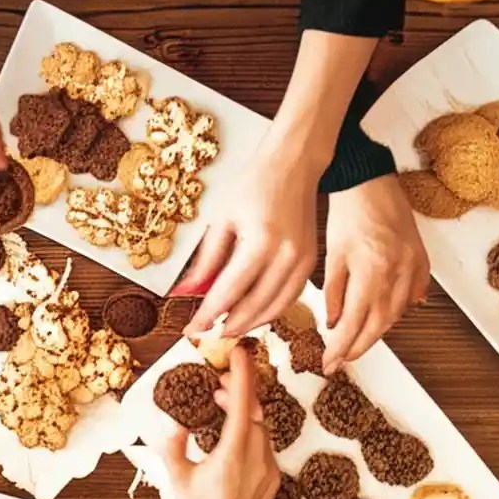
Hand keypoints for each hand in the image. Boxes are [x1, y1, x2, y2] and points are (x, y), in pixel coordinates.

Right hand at [160, 347, 281, 498]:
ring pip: (262, 428)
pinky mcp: (273, 481)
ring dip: (245, 415)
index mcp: (233, 453)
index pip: (244, 403)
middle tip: (218, 387)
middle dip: (239, 393)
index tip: (241, 353)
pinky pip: (265, 447)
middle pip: (255, 411)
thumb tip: (171, 424)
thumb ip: (172, 446)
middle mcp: (256, 458)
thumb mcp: (177, 477)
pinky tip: (233, 442)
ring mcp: (268, 470)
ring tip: (223, 411)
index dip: (243, 374)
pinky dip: (251, 435)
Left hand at [173, 137, 319, 337]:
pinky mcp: (310, 262)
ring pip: (274, 308)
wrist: (294, 164)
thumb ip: (207, 259)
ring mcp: (302, 261)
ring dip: (249, 323)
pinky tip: (252, 314)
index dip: (207, 315)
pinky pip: (290, 298)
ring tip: (226, 328)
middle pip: (253, 307)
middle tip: (206, 334)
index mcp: (260, 241)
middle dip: (227, 326)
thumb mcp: (223, 218)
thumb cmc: (256, 183)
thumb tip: (188, 291)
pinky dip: (270, 311)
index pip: (228, 292)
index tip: (191, 328)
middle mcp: (286, 256)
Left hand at [322, 173, 429, 373]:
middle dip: (358, 346)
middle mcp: (397, 273)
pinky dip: (399, 309)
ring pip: (397, 313)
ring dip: (377, 331)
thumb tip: (333, 324)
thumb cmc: (347, 211)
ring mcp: (412, 266)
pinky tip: (387, 317)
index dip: (341, 349)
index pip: (354, 325)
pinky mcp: (421, 258)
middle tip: (342, 359)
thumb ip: (332, 293)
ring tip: (358, 342)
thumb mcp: (331, 255)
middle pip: (379, 326)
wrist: (369, 179)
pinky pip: (413, 294)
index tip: (330, 363)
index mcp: (371, 273)